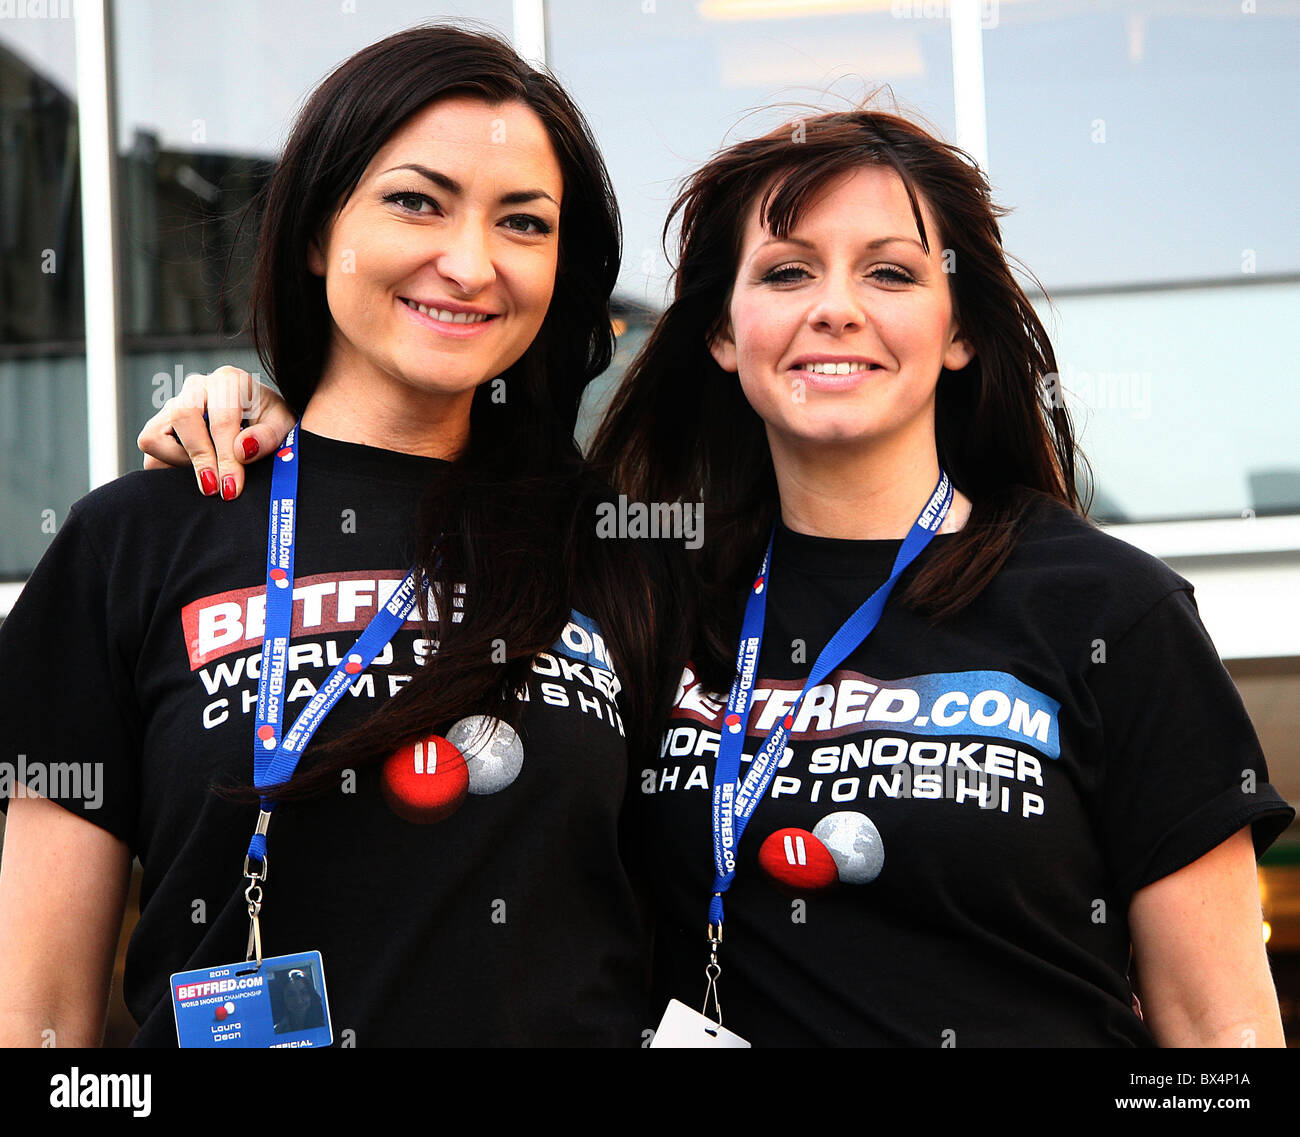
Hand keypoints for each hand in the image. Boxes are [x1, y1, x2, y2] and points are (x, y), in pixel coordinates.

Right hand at [136, 366, 295, 499]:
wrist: (258, 416)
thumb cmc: (270, 421)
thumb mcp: (283, 425)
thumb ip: (269, 436)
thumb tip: (241, 450)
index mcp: (230, 381)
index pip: (221, 419)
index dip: (225, 457)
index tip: (231, 487)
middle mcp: (197, 386)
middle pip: (183, 417)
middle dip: (200, 458)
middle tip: (216, 488)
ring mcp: (173, 403)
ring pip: (155, 435)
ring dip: (179, 462)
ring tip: (208, 475)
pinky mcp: (159, 423)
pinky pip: (149, 448)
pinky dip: (166, 465)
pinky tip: (194, 471)